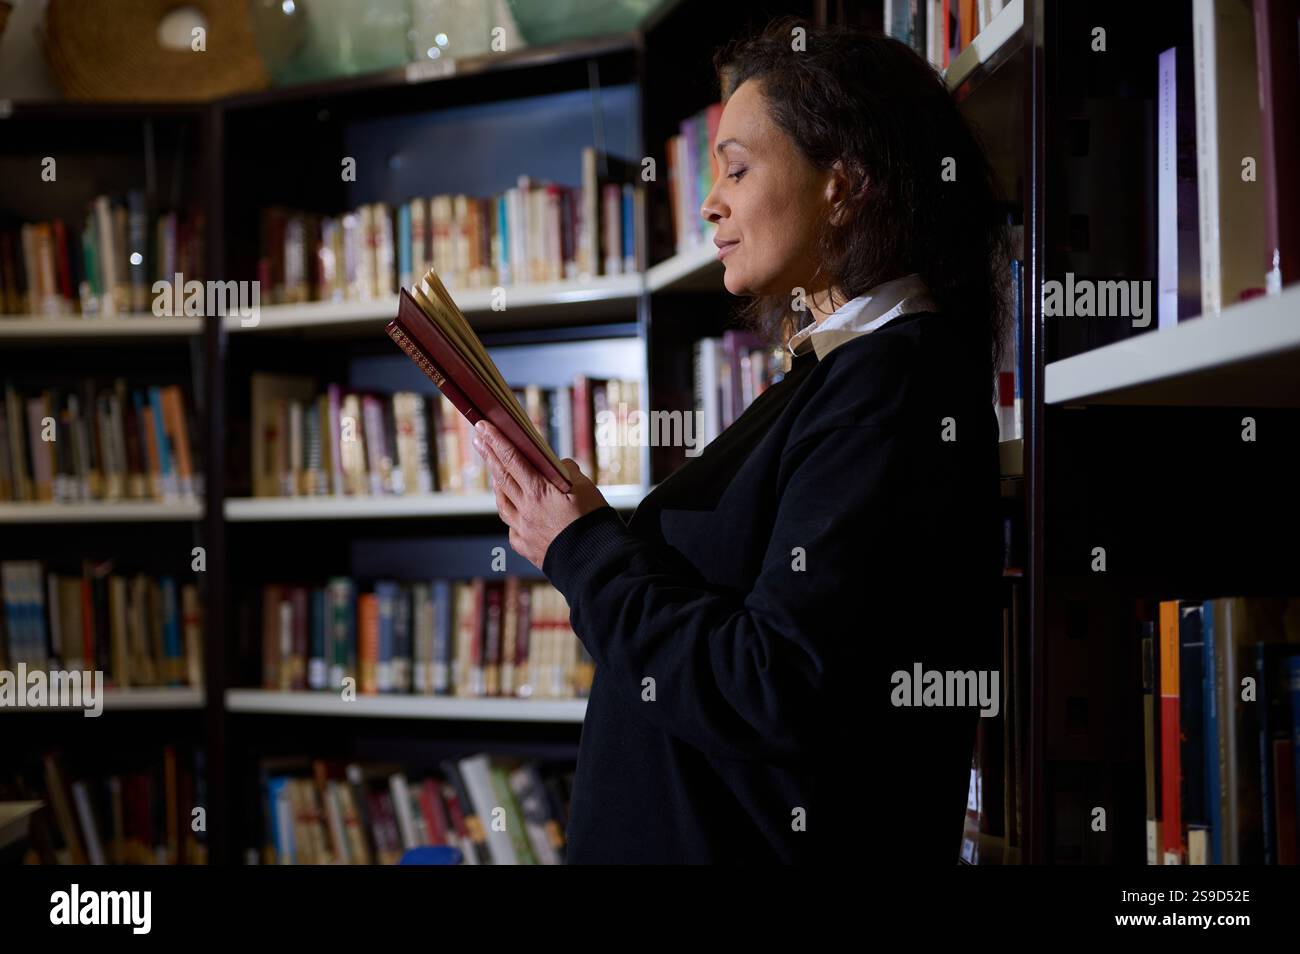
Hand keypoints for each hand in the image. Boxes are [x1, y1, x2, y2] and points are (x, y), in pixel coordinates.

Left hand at [473, 419, 608, 570]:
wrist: (593, 563)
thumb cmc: (593, 524)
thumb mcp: (586, 489)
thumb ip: (569, 472)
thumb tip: (559, 465)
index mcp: (539, 492)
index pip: (513, 459)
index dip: (497, 441)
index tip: (484, 426)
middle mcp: (525, 510)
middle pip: (502, 477)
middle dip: (489, 456)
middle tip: (479, 439)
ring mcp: (523, 530)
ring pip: (502, 503)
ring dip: (497, 484)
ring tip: (495, 472)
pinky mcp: (525, 547)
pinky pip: (512, 527)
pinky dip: (510, 515)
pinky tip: (512, 510)